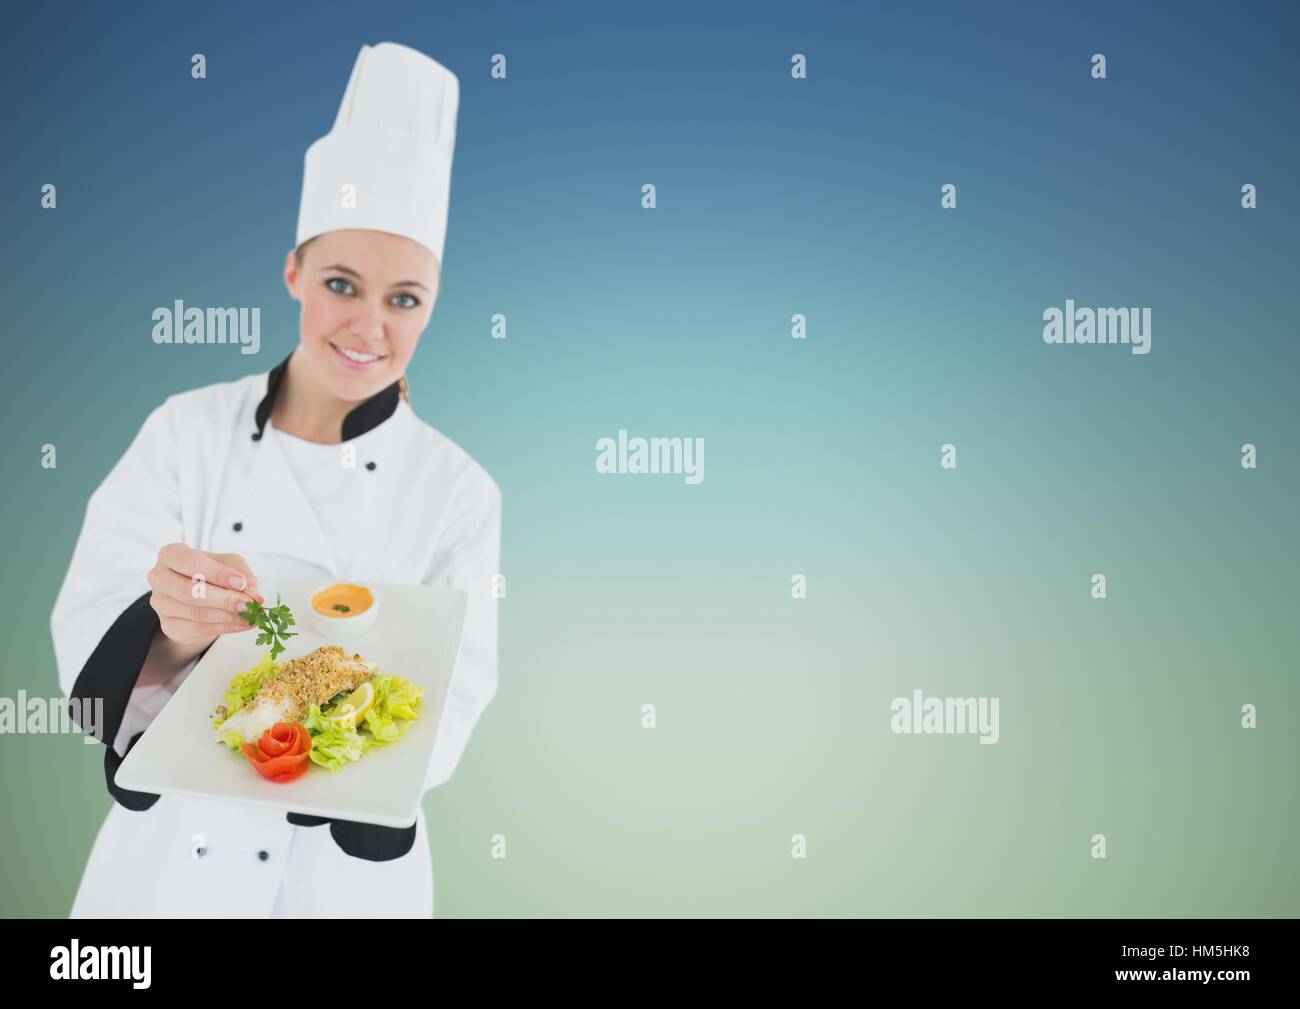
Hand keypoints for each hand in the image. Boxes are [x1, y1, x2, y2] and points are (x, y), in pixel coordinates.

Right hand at [147, 544, 264, 656]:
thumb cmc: (210, 572)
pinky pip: (198, 629)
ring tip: (251, 616)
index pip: (191, 562)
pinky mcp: (168, 626)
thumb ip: (240, 571)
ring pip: (196, 614)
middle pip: (190, 592)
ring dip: (229, 617)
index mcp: (171, 554)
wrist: (196, 595)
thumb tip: (252, 592)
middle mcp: (160, 578)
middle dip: (224, 600)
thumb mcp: (228, 562)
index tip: (241, 583)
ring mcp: (161, 604)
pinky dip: (224, 628)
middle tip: (250, 604)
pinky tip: (241, 624)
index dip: (218, 574)